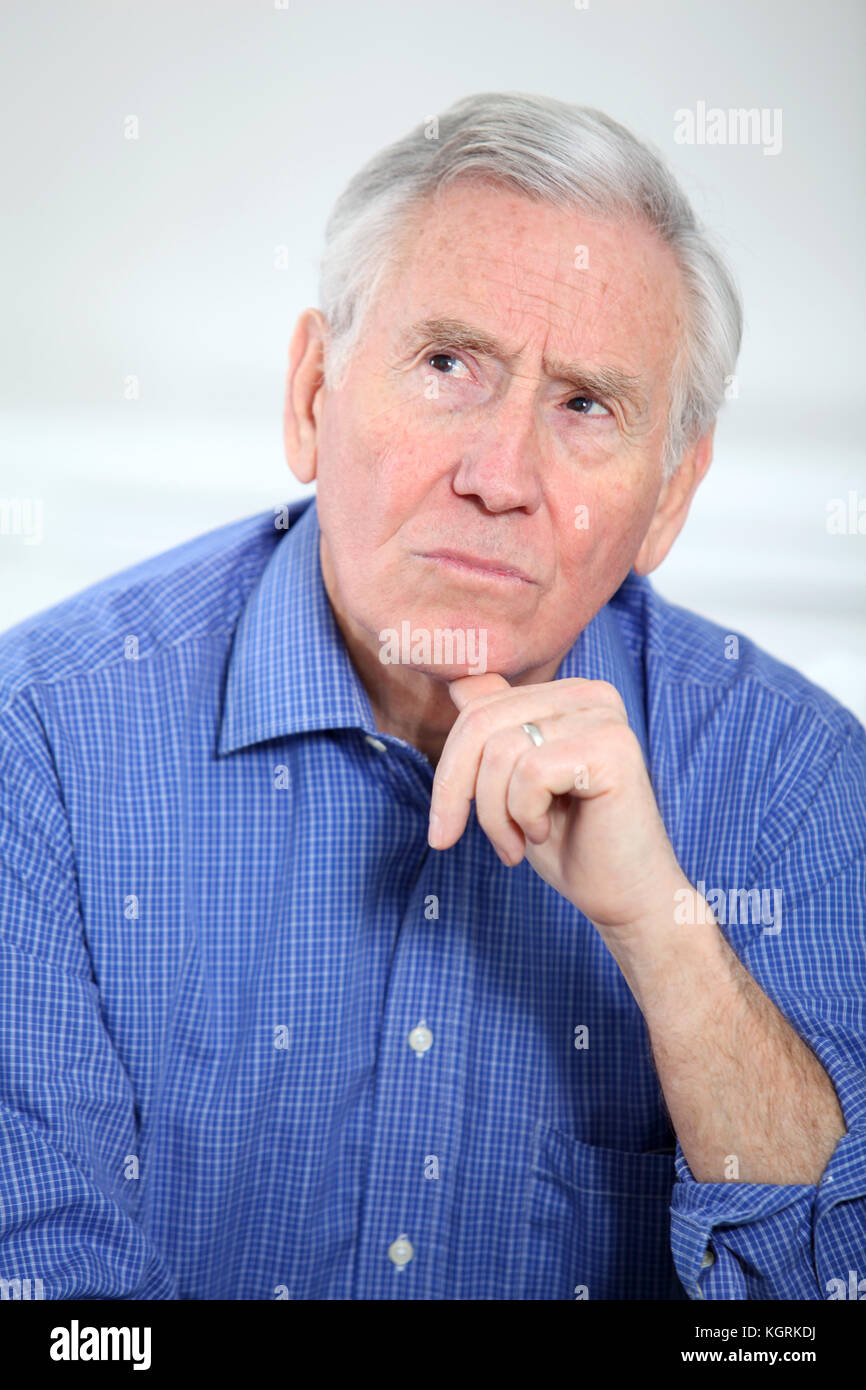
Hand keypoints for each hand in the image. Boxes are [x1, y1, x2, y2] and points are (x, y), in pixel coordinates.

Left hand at [427, 672, 686, 935]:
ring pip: (500, 750)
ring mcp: (603, 718)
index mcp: (566, 694)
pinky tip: (545, 833)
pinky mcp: (611, 748)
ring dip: (494, 813)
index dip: (449, 767)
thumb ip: (496, 728)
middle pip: (480, 722)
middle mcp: (588, 694)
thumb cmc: (570, 844)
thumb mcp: (514, 782)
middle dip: (455, 789)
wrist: (625, 897)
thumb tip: (459, 682)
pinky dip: (523, 814)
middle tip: (453, 838)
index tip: (443, 826)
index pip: (478, 705)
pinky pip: (530, 773)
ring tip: (516, 843)